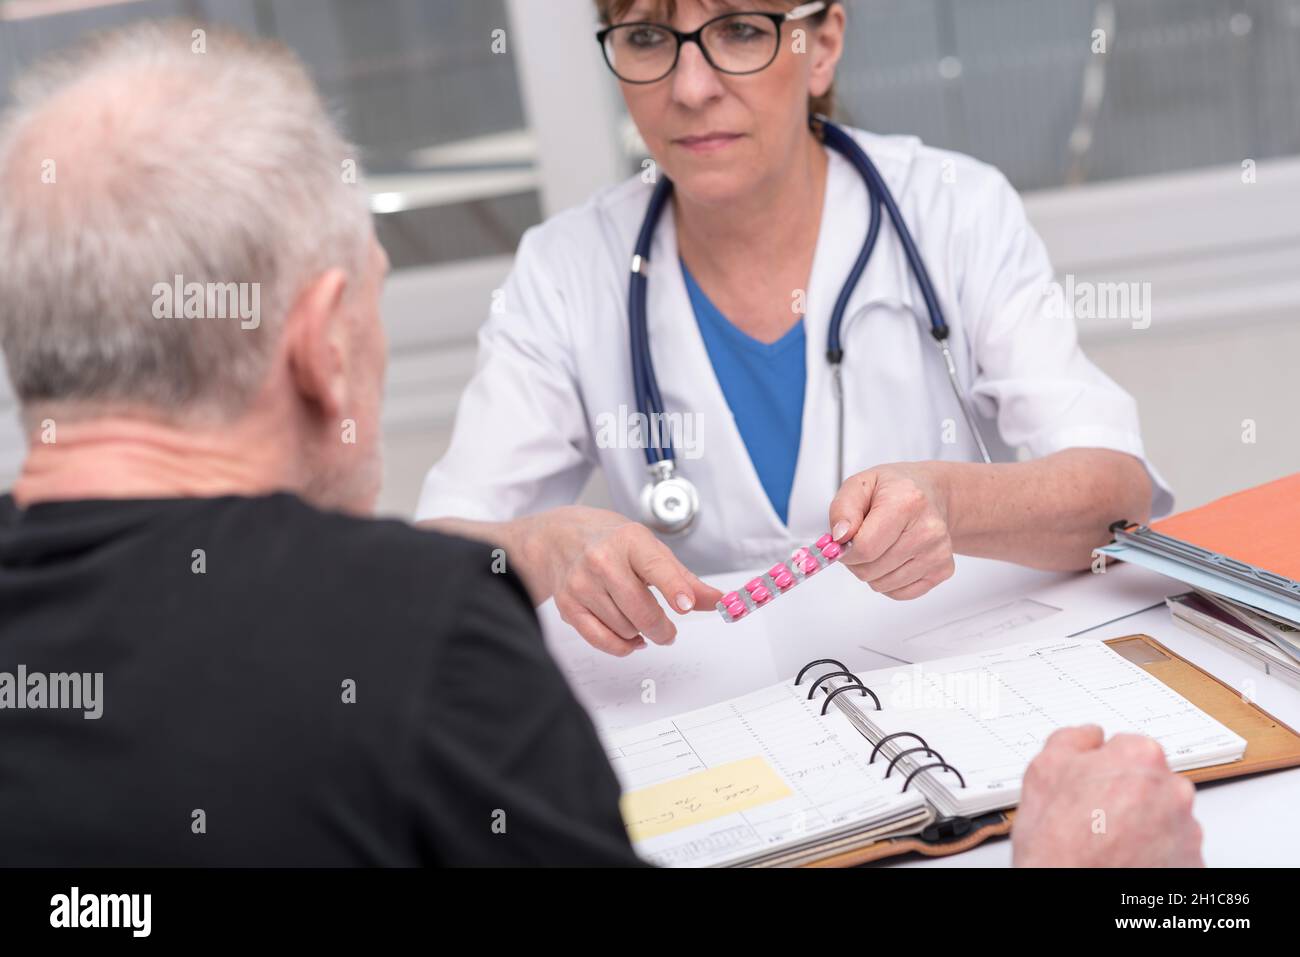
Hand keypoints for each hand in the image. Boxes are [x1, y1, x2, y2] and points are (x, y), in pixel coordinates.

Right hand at [519, 506, 722, 656]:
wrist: (559, 539)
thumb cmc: (611, 543)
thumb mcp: (651, 550)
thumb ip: (684, 579)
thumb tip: (717, 601)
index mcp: (629, 541)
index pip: (655, 567)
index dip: (673, 588)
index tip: (686, 605)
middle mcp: (602, 560)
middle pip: (641, 610)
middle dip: (662, 629)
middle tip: (669, 632)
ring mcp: (582, 584)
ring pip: (625, 629)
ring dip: (640, 632)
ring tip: (638, 618)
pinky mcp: (568, 606)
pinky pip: (602, 640)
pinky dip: (622, 646)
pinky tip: (630, 638)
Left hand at [828, 463, 954, 598]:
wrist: (933, 494)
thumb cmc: (896, 490)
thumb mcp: (861, 485)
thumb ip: (842, 509)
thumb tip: (840, 537)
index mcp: (906, 502)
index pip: (865, 548)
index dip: (846, 550)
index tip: (845, 542)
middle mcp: (928, 529)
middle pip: (870, 570)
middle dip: (857, 561)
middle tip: (863, 541)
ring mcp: (938, 553)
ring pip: (882, 585)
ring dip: (873, 571)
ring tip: (882, 546)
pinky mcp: (943, 570)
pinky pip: (899, 593)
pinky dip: (889, 581)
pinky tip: (895, 558)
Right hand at [1012, 725, 1203, 866]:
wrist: (1065, 885)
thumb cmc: (1056, 842)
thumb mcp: (1044, 770)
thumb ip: (1072, 739)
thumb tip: (1089, 735)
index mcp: (1141, 757)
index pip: (1129, 748)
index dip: (1105, 767)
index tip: (1092, 786)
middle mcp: (1173, 790)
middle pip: (1152, 781)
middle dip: (1128, 794)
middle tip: (1096, 816)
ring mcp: (1187, 830)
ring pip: (1164, 816)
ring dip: (1143, 824)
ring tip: (1109, 842)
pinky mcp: (1192, 864)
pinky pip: (1174, 848)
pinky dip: (1155, 853)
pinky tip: (1125, 858)